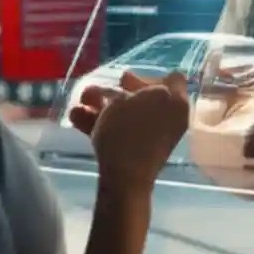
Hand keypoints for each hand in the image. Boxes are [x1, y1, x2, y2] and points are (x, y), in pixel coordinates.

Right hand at [69, 71, 189, 191]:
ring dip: (99, 105)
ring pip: (124, 113)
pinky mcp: (131, 151)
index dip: (148, 76)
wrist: (123, 177)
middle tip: (100, 89)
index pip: (172, 79)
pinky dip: (97, 123)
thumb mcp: (128, 97)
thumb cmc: (131, 130)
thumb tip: (128, 77)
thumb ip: (129, 85)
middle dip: (115, 91)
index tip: (127, 82)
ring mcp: (149, 136)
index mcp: (177, 103)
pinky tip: (75, 116)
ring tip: (81, 100)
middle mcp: (166, 118)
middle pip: (142, 97)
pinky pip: (116, 130)